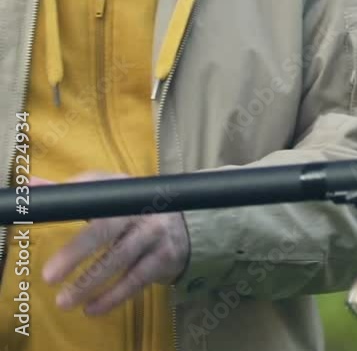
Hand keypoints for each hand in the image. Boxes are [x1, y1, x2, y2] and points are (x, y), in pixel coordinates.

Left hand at [36, 172, 189, 315]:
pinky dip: (113, 296)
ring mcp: (154, 233)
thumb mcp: (112, 196)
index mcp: (123, 189)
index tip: (50, 210)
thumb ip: (73, 193)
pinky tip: (92, 308)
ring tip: (64, 301)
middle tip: (49, 276)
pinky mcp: (164, 257)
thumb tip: (32, 185)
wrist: (187, 226)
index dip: (74, 196)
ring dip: (90, 282)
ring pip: (119, 259)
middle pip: (105, 228)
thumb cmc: (135, 212)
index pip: (95, 186)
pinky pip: (136, 280)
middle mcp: (140, 208)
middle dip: (77, 251)